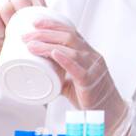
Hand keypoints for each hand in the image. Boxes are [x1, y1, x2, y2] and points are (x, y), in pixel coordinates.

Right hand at [0, 0, 46, 67]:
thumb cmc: (21, 36)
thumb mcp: (37, 29)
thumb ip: (50, 25)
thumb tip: (70, 34)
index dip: (37, 9)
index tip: (38, 26)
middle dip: (21, 15)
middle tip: (23, 31)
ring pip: (3, 4)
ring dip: (8, 21)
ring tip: (10, 34)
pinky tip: (0, 33)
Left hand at [23, 19, 131, 135]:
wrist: (109, 113)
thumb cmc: (92, 96)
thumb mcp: (74, 81)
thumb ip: (60, 74)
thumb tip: (38, 73)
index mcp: (88, 53)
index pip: (71, 32)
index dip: (53, 25)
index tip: (35, 23)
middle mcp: (92, 56)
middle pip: (68, 37)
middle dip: (45, 33)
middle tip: (26, 36)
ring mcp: (93, 68)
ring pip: (70, 50)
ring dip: (48, 45)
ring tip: (31, 46)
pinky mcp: (90, 81)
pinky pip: (77, 68)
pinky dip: (65, 59)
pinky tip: (54, 54)